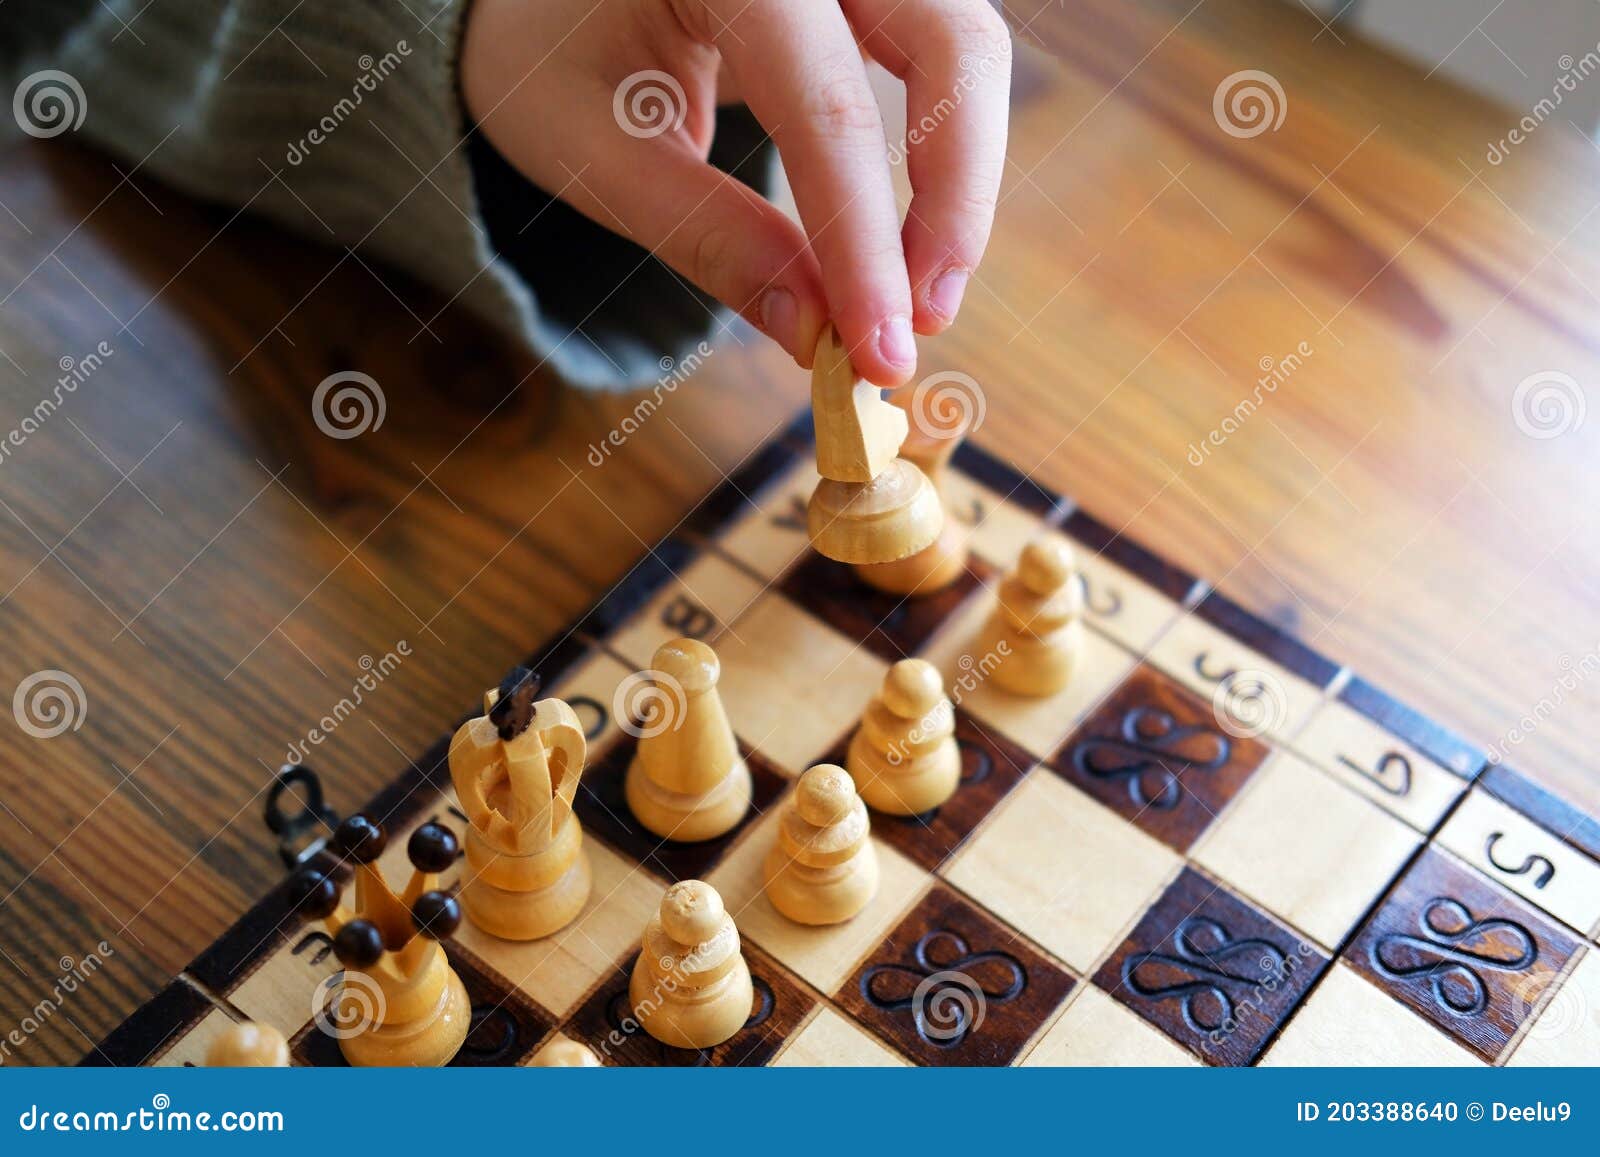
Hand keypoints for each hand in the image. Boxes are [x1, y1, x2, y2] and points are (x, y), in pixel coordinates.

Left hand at [461, 0, 1011, 385]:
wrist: (544, 0)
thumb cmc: (554, 61)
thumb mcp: (602, 157)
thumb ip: (708, 237)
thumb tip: (816, 332)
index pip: (824, 104)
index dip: (864, 239)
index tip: (882, 350)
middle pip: (949, 43)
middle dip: (954, 195)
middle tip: (923, 320)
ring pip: (967, 45)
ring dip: (963, 178)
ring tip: (918, 297)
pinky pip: (944, 53)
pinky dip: (946, 149)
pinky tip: (909, 238)